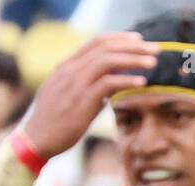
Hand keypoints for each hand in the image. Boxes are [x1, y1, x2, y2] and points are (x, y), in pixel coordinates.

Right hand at [20, 33, 158, 159]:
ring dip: (132, 59)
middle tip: (156, 49)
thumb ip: (89, 87)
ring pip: (107, 61)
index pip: (96, 42)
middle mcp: (71, 70)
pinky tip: (142, 82)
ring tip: (152, 62)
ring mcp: (75, 84)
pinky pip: (107, 84)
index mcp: (68, 66)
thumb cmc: (57, 119)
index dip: (120, 39)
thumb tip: (110, 88)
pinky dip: (126, 80)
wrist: (38, 137)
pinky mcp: (81, 101)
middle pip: (105, 47)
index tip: (139, 40)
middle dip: (132, 46)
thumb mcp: (72, 96)